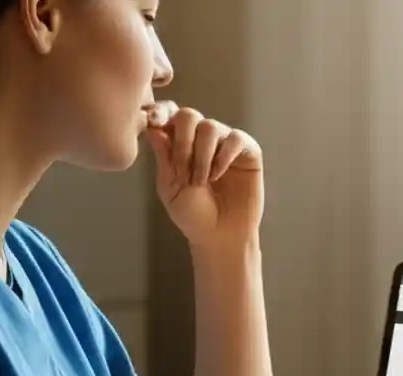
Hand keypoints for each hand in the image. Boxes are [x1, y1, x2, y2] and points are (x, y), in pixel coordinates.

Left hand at [144, 101, 263, 248]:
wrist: (220, 236)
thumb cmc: (193, 215)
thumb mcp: (170, 187)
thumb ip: (163, 157)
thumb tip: (154, 127)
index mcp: (179, 143)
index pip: (169, 114)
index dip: (161, 112)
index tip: (153, 121)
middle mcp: (202, 138)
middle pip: (189, 115)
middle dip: (182, 141)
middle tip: (182, 170)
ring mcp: (225, 143)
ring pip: (210, 126)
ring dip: (202, 155)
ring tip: (201, 181)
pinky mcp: (248, 151)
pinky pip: (235, 138)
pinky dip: (223, 156)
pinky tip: (217, 176)